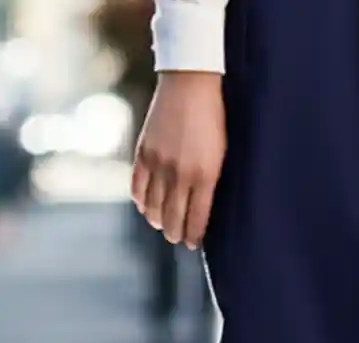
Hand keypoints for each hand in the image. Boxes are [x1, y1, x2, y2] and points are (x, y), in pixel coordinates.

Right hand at [132, 72, 226, 249]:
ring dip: (157, 220)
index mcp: (205, 175)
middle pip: (172, 218)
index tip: (193, 243)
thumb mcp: (221, 151)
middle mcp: (179, 174)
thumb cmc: (214, 117)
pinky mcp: (143, 152)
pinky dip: (141, 201)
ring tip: (162, 225)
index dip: (193, 235)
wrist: (191, 83)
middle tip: (177, 238)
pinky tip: (146, 206)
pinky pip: (137, 187)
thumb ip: (210, 180)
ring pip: (153, 207)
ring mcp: (158, 164)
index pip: (196, 219)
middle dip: (175, 233)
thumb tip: (201, 206)